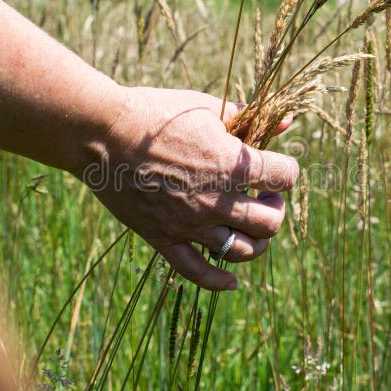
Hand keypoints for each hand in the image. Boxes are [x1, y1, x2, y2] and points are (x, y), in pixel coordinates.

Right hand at [81, 87, 297, 290]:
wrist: (102, 133)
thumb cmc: (156, 114)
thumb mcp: (207, 108)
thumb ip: (249, 118)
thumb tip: (287, 122)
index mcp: (232, 164)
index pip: (285, 177)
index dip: (286, 170)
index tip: (276, 166)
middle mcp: (216, 200)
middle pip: (271, 222)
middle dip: (276, 208)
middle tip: (265, 195)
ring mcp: (190, 224)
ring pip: (244, 251)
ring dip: (257, 240)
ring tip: (248, 223)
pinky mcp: (165, 238)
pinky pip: (199, 273)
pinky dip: (221, 282)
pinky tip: (233, 281)